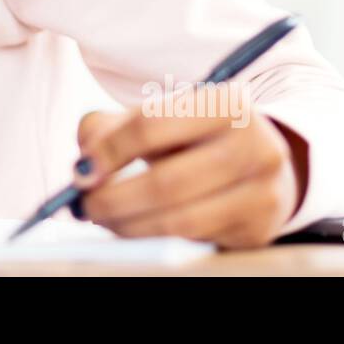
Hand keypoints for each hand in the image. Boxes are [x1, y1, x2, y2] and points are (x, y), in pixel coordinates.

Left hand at [70, 88, 309, 248]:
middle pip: (167, 182)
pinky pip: (194, 241)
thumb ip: (110, 128)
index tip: (81, 171)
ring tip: (104, 219)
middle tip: (85, 205)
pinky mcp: (258, 229)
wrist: (257, 159)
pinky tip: (135, 227)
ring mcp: (262, 192)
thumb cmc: (193, 135)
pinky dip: (155, 238)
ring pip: (180, 221)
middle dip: (114, 199)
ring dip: (129, 226)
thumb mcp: (158, 114)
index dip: (109, 151)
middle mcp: (254, 145)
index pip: (151, 125)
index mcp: (226, 102)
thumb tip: (84, 167)